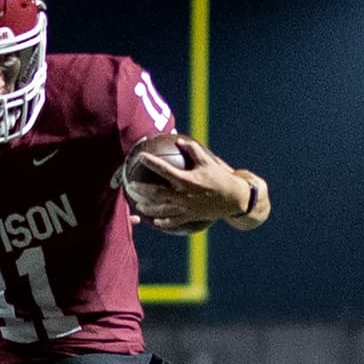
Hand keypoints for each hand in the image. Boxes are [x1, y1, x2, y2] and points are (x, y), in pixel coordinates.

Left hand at [112, 138, 248, 232]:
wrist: (234, 199)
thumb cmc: (220, 178)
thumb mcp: (209, 161)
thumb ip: (193, 150)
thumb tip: (179, 141)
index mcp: (187, 180)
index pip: (165, 170)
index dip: (151, 163)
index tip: (140, 157)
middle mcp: (183, 196)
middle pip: (157, 194)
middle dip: (141, 191)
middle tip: (130, 187)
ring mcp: (185, 209)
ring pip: (161, 210)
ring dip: (147, 208)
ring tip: (137, 206)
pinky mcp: (189, 217)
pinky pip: (172, 222)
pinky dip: (162, 222)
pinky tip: (154, 222)